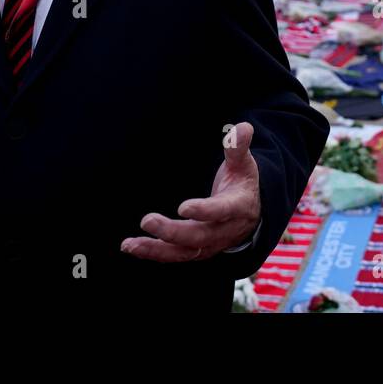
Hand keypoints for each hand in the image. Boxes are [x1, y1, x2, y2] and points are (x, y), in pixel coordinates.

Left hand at [121, 122, 260, 262]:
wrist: (252, 215)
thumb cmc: (242, 183)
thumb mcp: (244, 164)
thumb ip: (238, 147)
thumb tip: (242, 128)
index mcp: (237, 207)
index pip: (221, 211)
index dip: (204, 210)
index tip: (183, 207)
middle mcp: (223, 231)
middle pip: (198, 236)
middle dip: (172, 232)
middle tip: (147, 220)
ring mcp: (209, 244)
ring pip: (183, 252)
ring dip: (156, 249)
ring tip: (130, 244)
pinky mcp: (196, 250)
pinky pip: (174, 255)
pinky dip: (153, 253)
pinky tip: (131, 247)